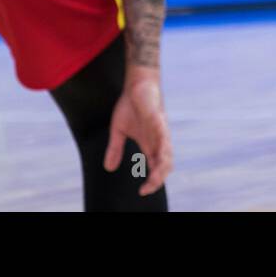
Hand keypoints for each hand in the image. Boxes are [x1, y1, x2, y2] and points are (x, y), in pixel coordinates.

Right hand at [104, 69, 173, 196]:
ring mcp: (160, 133)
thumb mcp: (118, 130)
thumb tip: (108, 168)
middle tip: (146, 190)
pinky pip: (164, 140)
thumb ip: (115, 149)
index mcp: (150, 145)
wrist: (137, 84)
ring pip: (167, 157)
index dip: (152, 182)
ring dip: (161, 171)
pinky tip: (159, 160)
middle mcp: (158, 142)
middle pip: (164, 167)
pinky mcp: (159, 122)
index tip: (142, 192)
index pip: (155, 168)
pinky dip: (163, 151)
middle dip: (157, 181)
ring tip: (153, 181)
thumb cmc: (131, 105)